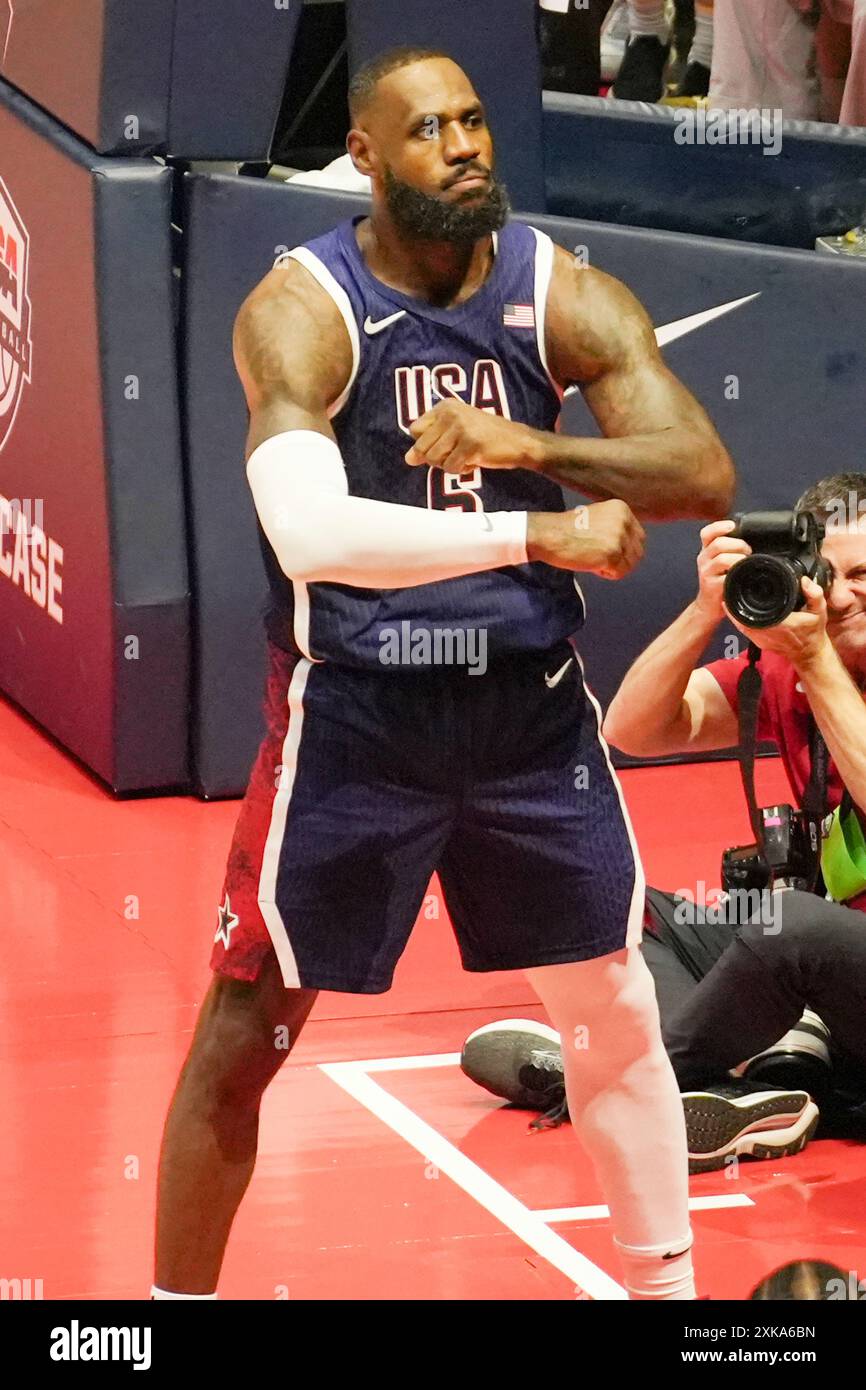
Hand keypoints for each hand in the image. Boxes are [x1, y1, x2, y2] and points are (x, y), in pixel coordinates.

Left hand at [405, 398, 540, 471]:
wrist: (519, 441)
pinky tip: (474, 461)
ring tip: (465, 457)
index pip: (414, 429)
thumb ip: (432, 440)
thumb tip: (408, 459)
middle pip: (422, 446)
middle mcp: (450, 413)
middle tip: (455, 454)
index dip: (425, 444)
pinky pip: (450, 467)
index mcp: (445, 406)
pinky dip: (461, 470)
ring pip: (434, 458)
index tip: (444, 445)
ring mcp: (461, 427)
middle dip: (435, 458)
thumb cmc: (486, 437)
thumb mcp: (457, 430)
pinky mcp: (470, 443)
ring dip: (448, 465)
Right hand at [527, 500, 644, 579]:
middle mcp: (624, 521)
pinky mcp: (612, 554)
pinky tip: (592, 566)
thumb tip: (629, 545)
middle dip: (623, 560)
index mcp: (622, 509)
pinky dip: (607, 574)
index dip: (625, 549)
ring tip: (595, 561)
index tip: (608, 551)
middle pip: (638, 552)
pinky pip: (619, 573)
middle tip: (603, 560)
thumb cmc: (567, 529)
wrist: (549, 535)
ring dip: (614, 567)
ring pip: (630, 564)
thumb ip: (616, 526)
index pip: (638, 537)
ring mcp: (619, 538)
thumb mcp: (598, 517)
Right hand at [694, 518, 750, 620]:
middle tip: (748, 551)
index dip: (719, 526)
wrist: (708, 605)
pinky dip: (736, 574)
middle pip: (718, 543)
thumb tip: (752, 539)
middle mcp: (703, 559)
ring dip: (738, 559)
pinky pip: (725, 577)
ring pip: (722, 559)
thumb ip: (729, 550)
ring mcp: (706, 572)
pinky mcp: (711, 586)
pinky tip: (742, 576)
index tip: (733, 526)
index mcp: (707, 550)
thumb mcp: (720, 562)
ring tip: (746, 563)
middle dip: (738, 544)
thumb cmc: (719, 581)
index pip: (707, 533)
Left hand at [726, 575, 830, 667]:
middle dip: (737, 599)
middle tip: (732, 584)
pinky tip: (734, 607)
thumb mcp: (819, 611)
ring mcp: (760, 638)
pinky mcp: (757, 642)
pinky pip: (742, 628)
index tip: (741, 583)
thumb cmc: (813, 631)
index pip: (757, 608)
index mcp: (780, 622)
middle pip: (743, 613)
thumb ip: (814, 595)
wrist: (809, 653)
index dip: (746, 596)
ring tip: (731, 593)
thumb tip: (803, 580)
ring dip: (735, 609)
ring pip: (739, 621)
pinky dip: (737, 618)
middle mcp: (767, 631)